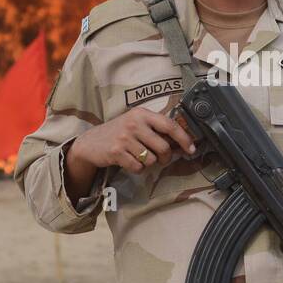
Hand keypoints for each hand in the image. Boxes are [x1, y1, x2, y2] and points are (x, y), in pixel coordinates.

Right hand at [73, 107, 197, 174]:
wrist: (90, 143)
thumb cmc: (119, 133)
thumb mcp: (137, 124)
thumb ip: (156, 130)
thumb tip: (182, 143)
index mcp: (142, 114)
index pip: (170, 125)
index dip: (184, 138)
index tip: (192, 149)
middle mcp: (134, 123)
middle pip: (163, 147)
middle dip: (165, 157)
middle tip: (161, 158)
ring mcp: (124, 137)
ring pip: (151, 160)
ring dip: (148, 163)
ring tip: (138, 156)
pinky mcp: (117, 152)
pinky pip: (138, 167)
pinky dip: (137, 168)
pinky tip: (129, 161)